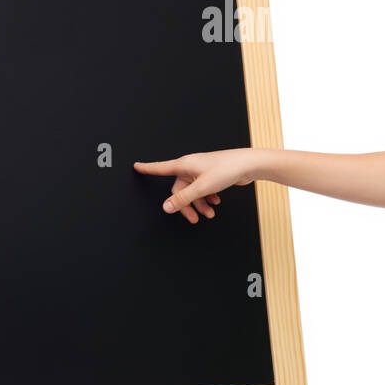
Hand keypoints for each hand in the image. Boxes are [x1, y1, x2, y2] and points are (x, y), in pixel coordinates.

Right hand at [132, 149, 256, 223]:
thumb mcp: (202, 187)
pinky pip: (203, 190)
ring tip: (210, 213)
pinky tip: (216, 203)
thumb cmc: (226, 169)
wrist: (248, 165)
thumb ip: (183, 199)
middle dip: (186, 205)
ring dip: (200, 204)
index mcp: (185, 165)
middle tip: (193, 219)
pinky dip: (207, 198)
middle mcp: (191, 166)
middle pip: (179, 189)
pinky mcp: (211, 175)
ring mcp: (201, 171)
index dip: (148, 168)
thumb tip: (166, 207)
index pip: (161, 167)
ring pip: (193, 191)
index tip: (137, 166)